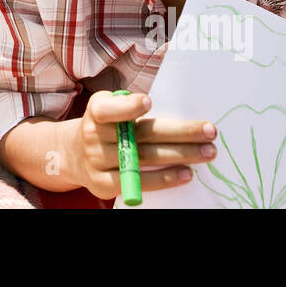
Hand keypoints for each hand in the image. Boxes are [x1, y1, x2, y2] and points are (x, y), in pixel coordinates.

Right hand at [67, 91, 217, 199]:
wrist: (75, 154)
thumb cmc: (106, 125)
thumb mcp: (110, 107)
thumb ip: (131, 105)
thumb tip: (176, 107)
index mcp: (96, 111)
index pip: (109, 109)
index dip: (127, 107)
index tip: (148, 102)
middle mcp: (93, 135)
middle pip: (140, 134)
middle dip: (180, 132)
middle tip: (210, 130)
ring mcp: (97, 161)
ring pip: (145, 158)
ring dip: (181, 155)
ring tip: (207, 152)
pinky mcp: (103, 184)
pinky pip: (138, 182)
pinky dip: (164, 178)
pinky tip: (186, 174)